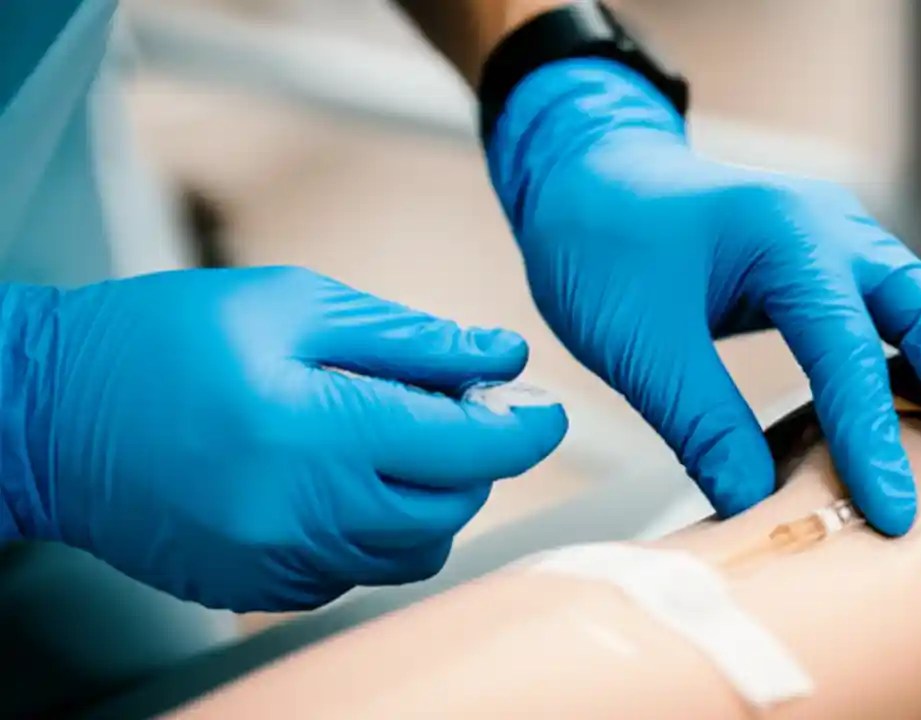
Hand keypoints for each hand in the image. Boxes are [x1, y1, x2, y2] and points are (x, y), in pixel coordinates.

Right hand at [0, 267, 565, 609]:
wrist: (47, 415)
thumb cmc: (164, 340)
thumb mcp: (293, 306)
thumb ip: (410, 340)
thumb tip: (500, 355)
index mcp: (316, 430)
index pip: (466, 447)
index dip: (523, 428)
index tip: (544, 409)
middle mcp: (304, 515)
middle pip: (450, 507)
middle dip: (477, 459)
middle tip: (460, 406)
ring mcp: (280, 563)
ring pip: (413, 550)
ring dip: (434, 498)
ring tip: (398, 437)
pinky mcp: (260, 588)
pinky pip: (358, 570)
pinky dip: (379, 528)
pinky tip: (344, 476)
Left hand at [486, 60, 920, 533]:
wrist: (587, 181)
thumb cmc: (602, 244)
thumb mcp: (639, 340)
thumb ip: (701, 421)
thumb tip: (757, 505)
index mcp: (784, 235)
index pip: (846, 349)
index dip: (872, 437)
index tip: (895, 516)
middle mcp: (828, 230)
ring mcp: (835, 241)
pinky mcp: (826, 264)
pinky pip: (891, 315)